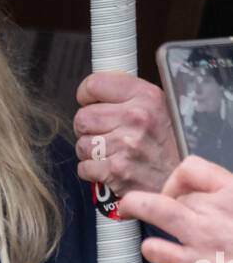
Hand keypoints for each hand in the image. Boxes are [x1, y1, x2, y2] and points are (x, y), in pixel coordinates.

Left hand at [74, 72, 178, 197]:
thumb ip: (130, 96)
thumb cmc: (169, 145)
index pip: (94, 84)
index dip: (87, 96)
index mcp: (146, 96)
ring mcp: (125, 145)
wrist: (180, 179)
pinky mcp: (116, 170)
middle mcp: (136, 117)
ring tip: (110, 153)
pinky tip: (108, 168)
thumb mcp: (160, 108)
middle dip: (88, 128)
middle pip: (83, 117)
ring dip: (90, 151)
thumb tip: (96, 92)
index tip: (91, 103)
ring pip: (82, 144)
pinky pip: (84, 167)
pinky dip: (91, 170)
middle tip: (104, 134)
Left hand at [118, 156, 232, 262]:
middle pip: (176, 195)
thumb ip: (225, 204)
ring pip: (159, 208)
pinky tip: (150, 249)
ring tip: (126, 211)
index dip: (175, 180)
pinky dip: (150, 248)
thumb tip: (204, 202)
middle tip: (157, 215)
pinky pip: (159, 250)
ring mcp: (202, 235)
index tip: (174, 193)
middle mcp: (216, 209)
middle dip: (165, 204)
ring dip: (137, 205)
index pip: (191, 169)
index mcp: (232, 191)